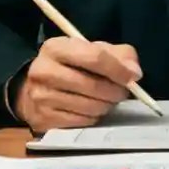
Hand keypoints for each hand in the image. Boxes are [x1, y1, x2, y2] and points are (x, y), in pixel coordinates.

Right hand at [12, 37, 141, 132]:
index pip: (94, 57)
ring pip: (90, 106)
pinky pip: (82, 121)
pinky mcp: (43, 119)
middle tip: (122, 92)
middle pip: (93, 85)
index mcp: (56, 47)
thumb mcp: (90, 50)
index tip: (134, 76)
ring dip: (106, 105)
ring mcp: (41, 97)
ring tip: (107, 99)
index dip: (118, 69)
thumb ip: (118, 54)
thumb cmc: (69, 66)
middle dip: (115, 91)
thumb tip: (134, 72)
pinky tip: (91, 109)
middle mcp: (44, 70)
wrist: (34, 88)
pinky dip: (94, 116)